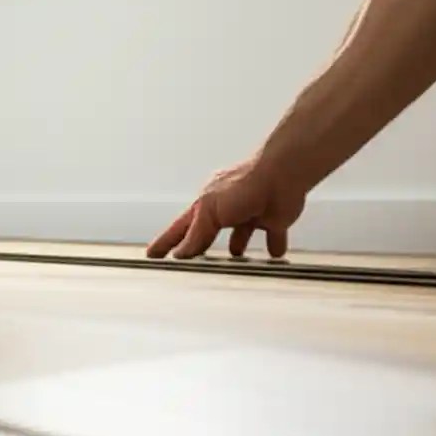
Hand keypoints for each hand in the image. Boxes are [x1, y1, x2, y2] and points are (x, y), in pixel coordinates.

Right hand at [146, 158, 307, 259]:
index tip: (153, 254)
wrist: (282, 175)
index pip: (180, 229)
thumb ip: (196, 234)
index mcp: (206, 205)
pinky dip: (274, 244)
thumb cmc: (244, 185)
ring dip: (237, 245)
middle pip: (207, 233)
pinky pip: (273, 235)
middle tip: (187, 260)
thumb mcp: (210, 211)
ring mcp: (250, 214)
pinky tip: (274, 254)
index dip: (166, 242)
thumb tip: (180, 253)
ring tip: (234, 259)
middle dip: (198, 245)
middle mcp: (226, 209)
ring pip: (240, 234)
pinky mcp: (273, 219)